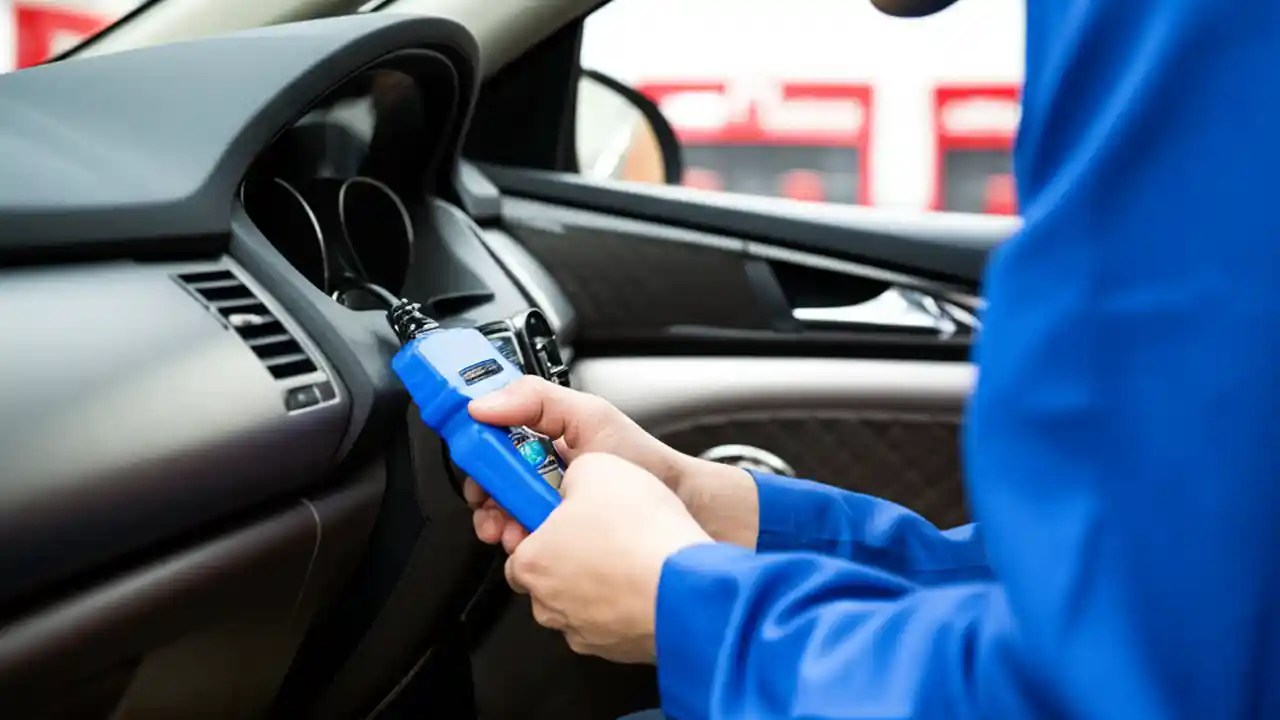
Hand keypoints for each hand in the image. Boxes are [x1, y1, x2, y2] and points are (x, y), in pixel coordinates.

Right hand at [465, 376, 759, 549]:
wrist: (682, 508)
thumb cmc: (645, 461)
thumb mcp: (590, 416)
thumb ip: (536, 399)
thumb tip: (484, 403)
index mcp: (543, 441)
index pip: (491, 442)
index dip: (474, 448)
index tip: (468, 455)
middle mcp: (542, 477)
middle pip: (490, 487)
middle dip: (484, 497)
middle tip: (490, 503)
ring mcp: (550, 512)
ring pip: (503, 521)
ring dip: (500, 525)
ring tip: (513, 529)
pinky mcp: (561, 545)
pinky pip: (528, 549)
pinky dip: (523, 549)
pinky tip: (533, 546)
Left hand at [505, 453, 710, 662]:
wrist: (688, 587)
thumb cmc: (639, 534)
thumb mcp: (596, 466)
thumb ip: (573, 473)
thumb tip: (575, 479)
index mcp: (532, 563)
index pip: (518, 548)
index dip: (542, 525)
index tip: (563, 511)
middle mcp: (550, 605)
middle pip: (551, 576)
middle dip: (574, 553)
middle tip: (603, 528)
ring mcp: (586, 632)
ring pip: (585, 601)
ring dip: (604, 579)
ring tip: (634, 552)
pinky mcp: (621, 649)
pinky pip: (618, 621)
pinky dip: (629, 601)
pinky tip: (649, 577)